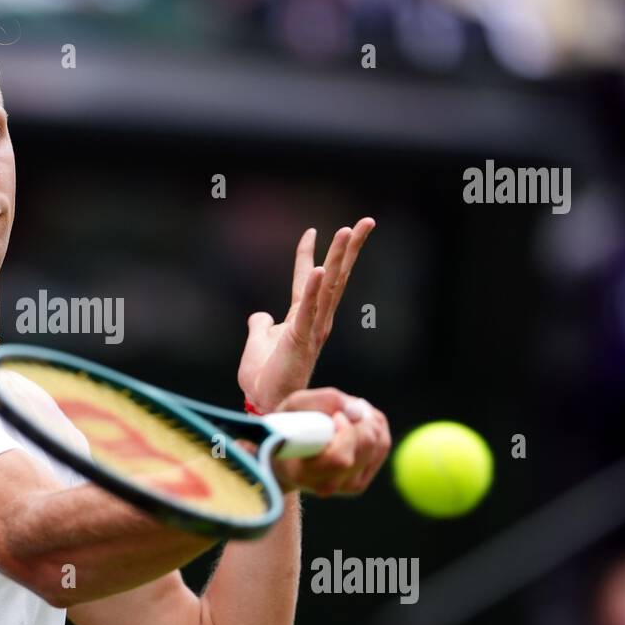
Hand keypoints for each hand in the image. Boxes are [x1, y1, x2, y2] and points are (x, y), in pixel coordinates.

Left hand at [238, 218, 374, 412]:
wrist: (266, 402)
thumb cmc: (264, 378)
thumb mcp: (258, 343)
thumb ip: (261, 327)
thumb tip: (260, 315)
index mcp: (303, 317)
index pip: (308, 279)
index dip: (308, 255)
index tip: (312, 230)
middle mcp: (315, 320)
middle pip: (335, 276)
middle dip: (348, 248)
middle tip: (366, 222)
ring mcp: (311, 328)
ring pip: (329, 286)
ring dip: (339, 258)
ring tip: (348, 231)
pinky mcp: (300, 338)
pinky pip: (309, 310)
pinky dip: (315, 290)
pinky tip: (322, 269)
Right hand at [267, 387, 389, 496]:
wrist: (285, 457)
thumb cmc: (285, 428)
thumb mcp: (293, 406)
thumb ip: (321, 401)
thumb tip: (357, 410)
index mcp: (303, 472)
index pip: (340, 458)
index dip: (346, 432)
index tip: (336, 417)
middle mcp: (326, 485)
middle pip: (366, 446)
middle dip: (361, 419)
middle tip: (342, 412)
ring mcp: (346, 487)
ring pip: (379, 444)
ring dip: (369, 420)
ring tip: (346, 415)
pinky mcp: (360, 483)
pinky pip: (382, 446)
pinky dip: (376, 427)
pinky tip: (356, 423)